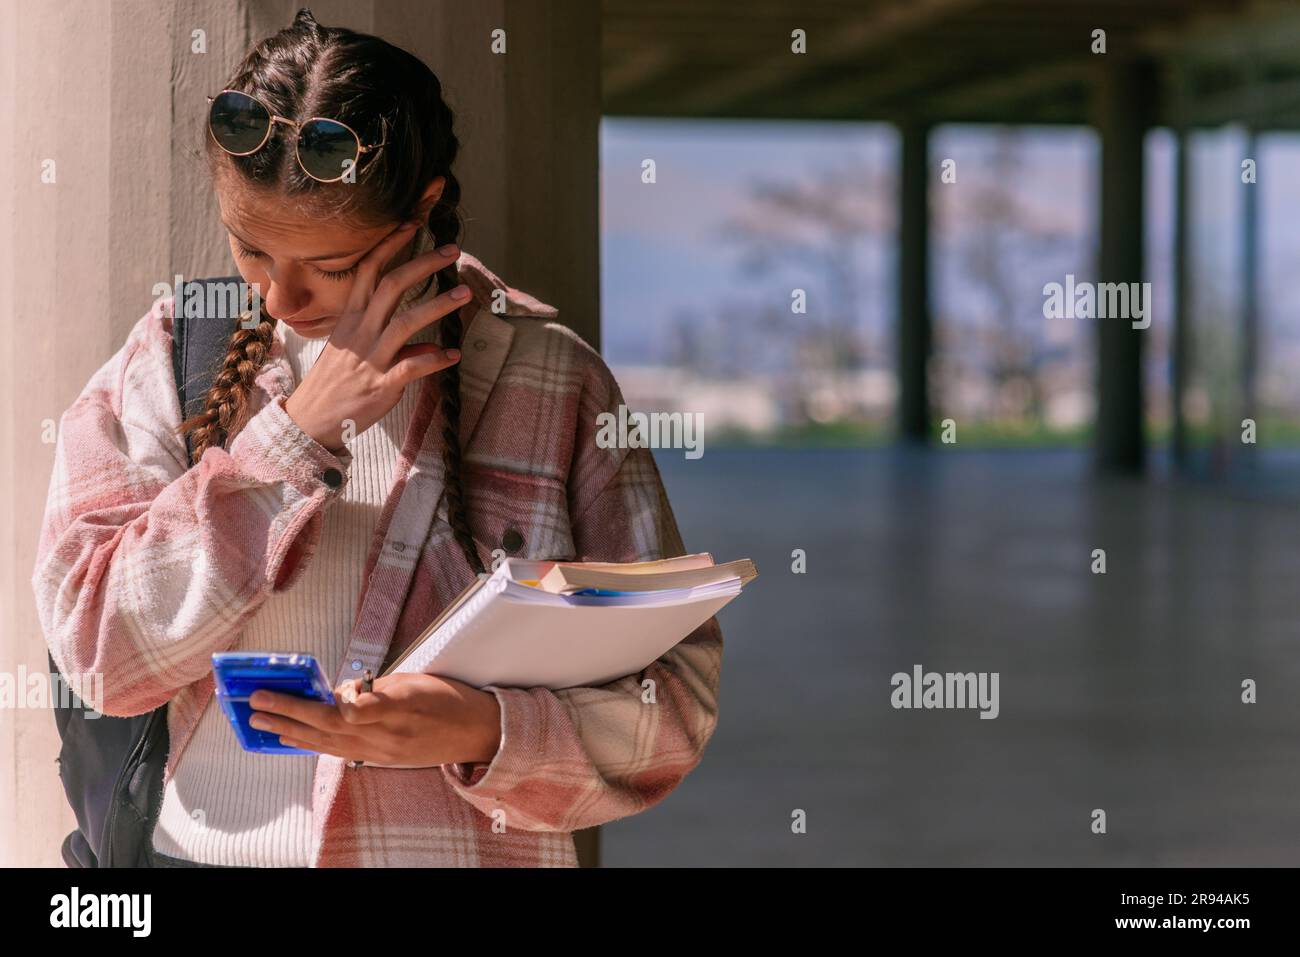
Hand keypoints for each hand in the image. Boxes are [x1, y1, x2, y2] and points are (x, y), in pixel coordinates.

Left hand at [246, 672, 501, 767]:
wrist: (478, 734)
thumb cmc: (451, 701)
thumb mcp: (420, 682)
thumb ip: (380, 690)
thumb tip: (343, 695)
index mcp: (398, 711)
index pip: (355, 709)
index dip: (328, 703)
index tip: (304, 692)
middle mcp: (386, 737)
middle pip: (329, 727)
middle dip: (289, 714)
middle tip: (256, 703)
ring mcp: (381, 752)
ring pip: (328, 743)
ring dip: (291, 732)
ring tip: (261, 724)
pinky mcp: (380, 758)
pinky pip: (338, 751)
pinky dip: (312, 744)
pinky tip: (293, 739)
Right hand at [283, 221, 469, 452]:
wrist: (311, 421)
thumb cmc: (334, 383)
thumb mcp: (353, 352)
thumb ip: (389, 342)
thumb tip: (429, 346)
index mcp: (351, 317)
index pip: (369, 271)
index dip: (391, 245)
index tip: (412, 223)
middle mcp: (361, 331)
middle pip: (392, 286)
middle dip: (423, 264)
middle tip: (452, 250)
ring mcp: (371, 357)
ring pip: (406, 322)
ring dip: (438, 305)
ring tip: (464, 293)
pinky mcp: (382, 384)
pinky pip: (412, 367)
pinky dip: (434, 359)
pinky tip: (453, 355)